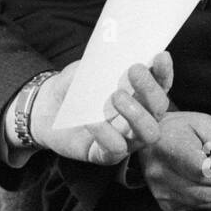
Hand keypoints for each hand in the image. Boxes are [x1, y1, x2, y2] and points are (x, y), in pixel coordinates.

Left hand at [32, 53, 172, 165]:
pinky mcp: (105, 154)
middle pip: (159, 109)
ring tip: (116, 96)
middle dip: (150, 89)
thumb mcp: (86, 68)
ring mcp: (125, 138)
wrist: (46, 107)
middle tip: (134, 70)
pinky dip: (106, 134)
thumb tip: (119, 58)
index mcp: (139, 95)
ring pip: (148, 134)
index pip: (161, 84)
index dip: (164, 72)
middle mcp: (138, 118)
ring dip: (138, 114)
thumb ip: (102, 63)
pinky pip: (115, 149)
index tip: (160, 56)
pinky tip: (92, 120)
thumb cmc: (74, 85)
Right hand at [138, 111, 210, 210]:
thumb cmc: (180, 129)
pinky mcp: (164, 203)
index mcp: (168, 146)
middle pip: (206, 189)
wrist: (148, 140)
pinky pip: (198, 207)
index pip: (203, 169)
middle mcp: (160, 172)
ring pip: (204, 201)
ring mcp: (161, 190)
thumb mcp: (203, 123)